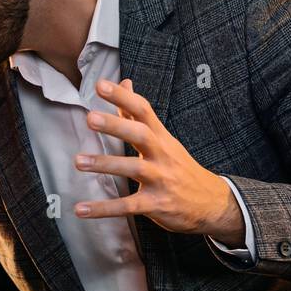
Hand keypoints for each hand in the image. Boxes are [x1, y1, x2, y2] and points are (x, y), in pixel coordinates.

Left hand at [73, 78, 244, 245]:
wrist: (212, 204)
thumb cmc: (179, 167)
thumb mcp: (163, 139)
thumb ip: (138, 113)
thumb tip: (125, 81)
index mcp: (161, 137)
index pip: (143, 110)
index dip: (123, 97)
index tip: (100, 84)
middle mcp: (161, 155)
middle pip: (141, 135)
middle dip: (116, 126)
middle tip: (90, 117)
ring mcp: (160, 180)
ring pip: (133, 168)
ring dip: (105, 164)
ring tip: (78, 161)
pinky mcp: (156, 204)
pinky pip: (127, 206)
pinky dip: (104, 209)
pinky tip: (81, 209)